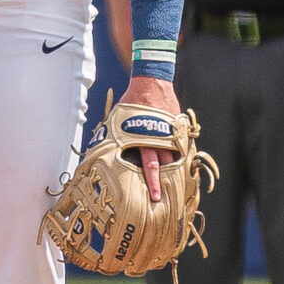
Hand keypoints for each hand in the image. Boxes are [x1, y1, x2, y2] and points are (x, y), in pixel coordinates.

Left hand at [120, 76, 179, 200]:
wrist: (151, 83)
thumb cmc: (131, 102)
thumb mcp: (117, 120)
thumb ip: (112, 136)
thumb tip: (97, 150)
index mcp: (143, 139)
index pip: (149, 165)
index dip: (152, 182)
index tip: (154, 196)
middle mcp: (159, 139)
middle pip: (164, 166)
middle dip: (162, 184)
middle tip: (162, 200)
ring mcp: (171, 134)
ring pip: (175, 159)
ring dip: (175, 174)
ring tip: (177, 189)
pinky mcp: (178, 128)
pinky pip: (182, 148)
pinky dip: (183, 159)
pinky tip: (186, 171)